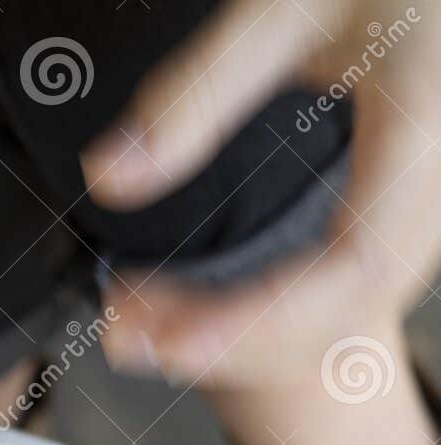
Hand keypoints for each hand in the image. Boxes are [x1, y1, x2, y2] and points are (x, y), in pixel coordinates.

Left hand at [79, 0, 440, 384]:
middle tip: (122, 329)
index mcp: (422, 122)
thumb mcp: (284, 6)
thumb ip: (198, 90)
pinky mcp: (396, 209)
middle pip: (344, 306)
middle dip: (230, 338)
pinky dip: (259, 313)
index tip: (170, 344)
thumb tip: (105, 176)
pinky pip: (335, 288)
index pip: (353, 263)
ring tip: (136, 318)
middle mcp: (438, 175)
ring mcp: (424, 200)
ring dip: (236, 335)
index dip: (263, 319)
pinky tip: (186, 306)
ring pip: (341, 310)